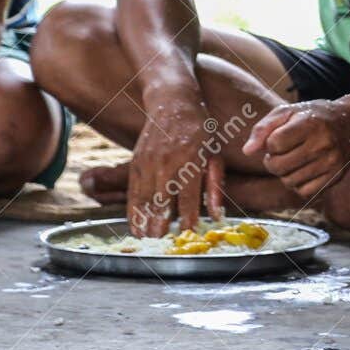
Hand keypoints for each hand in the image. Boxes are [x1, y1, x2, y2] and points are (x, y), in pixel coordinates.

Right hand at [127, 95, 223, 236]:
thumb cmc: (201, 130)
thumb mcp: (215, 155)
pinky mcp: (135, 163)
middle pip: (161, 203)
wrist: (173, 102)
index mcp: (190, 161)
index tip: (188, 237)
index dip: (186, 220)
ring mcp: (148, 163)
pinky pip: (132, 192)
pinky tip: (135, 227)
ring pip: (143, 200)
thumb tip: (217, 215)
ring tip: (147, 244)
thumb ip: (215, 185)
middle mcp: (166, 163)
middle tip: (163, 247)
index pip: (187, 198)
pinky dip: (133, 211)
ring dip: (144, 224)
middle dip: (160, 228)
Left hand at [243, 100, 349, 199]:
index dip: (271, 143)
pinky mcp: (335, 177)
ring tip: (294, 160)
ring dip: (285, 174)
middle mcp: (323, 144)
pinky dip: (298, 184)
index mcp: (310, 124)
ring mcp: (331, 163)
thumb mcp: (288, 112)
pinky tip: (303, 171)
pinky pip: (304, 192)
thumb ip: (263, 128)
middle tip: (282, 152)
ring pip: (289, 181)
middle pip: (278, 166)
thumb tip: (247, 152)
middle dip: (273, 161)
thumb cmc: (314, 116)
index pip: (274, 144)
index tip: (280, 137)